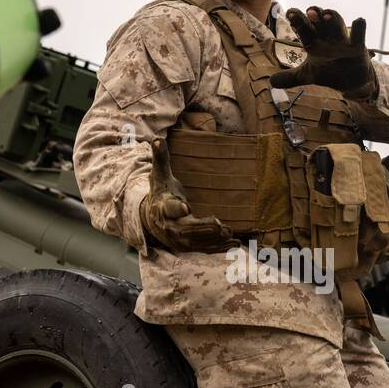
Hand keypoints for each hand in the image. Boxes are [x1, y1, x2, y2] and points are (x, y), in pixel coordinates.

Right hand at [139, 137, 233, 252]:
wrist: (153, 218)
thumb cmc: (161, 193)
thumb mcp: (160, 176)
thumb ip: (161, 159)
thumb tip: (157, 138)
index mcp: (163, 207)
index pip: (169, 208)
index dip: (176, 208)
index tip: (184, 207)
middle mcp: (169, 226)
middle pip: (185, 230)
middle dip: (202, 228)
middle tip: (220, 224)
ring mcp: (178, 239)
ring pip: (196, 242)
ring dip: (214, 239)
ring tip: (230, 233)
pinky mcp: (188, 246)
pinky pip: (204, 248)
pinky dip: (219, 248)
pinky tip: (234, 243)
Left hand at [276, 6, 377, 100]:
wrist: (351, 82)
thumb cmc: (328, 73)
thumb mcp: (308, 76)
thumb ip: (290, 78)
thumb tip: (271, 81)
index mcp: (314, 42)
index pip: (304, 28)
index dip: (298, 20)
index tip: (290, 13)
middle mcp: (327, 37)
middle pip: (320, 22)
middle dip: (315, 15)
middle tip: (309, 11)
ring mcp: (342, 41)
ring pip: (337, 24)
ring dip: (332, 18)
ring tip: (325, 15)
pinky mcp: (357, 48)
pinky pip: (359, 35)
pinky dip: (360, 28)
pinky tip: (359, 20)